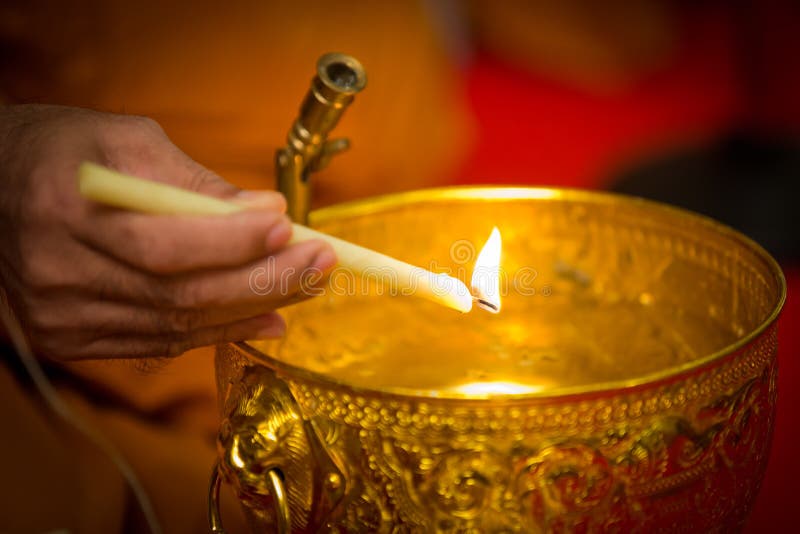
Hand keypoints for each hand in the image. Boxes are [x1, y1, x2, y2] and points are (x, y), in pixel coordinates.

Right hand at [0, 104, 335, 360]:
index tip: (289, 226)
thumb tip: (266, 215)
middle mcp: (55, 272)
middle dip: (264, 281)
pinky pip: (159, 343)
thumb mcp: (128, 140)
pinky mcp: (69, 336)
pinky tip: (266, 319)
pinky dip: (218, 332)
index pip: (163, 244)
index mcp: (63, 209)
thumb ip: (194, 183)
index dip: (233, 243)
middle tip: (321, 262)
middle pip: (179, 296)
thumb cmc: (66, 151)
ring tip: (307, 288)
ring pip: (176, 326)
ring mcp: (60, 314)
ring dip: (252, 310)